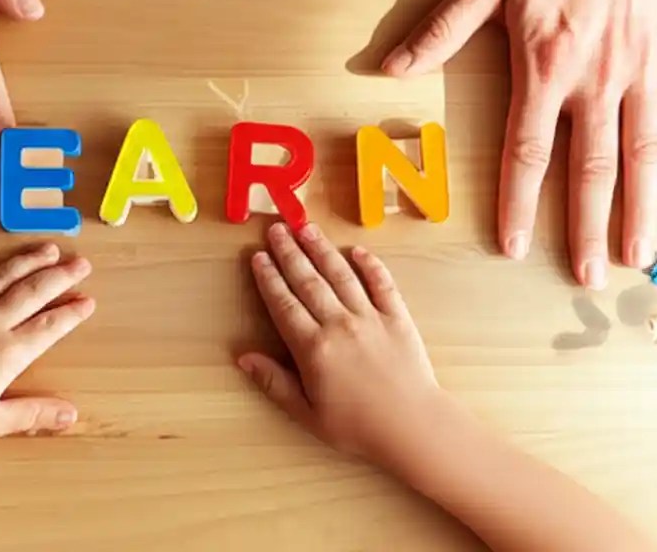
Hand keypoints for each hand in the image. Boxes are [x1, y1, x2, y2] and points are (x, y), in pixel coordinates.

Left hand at [0, 236, 93, 441]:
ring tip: (49, 248)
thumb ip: (33, 414)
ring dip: (28, 260)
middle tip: (81, 263)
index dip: (73, 313)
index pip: (50, 326)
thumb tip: (71, 415)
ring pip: (1, 275)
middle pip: (34, 292)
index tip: (89, 300)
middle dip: (61, 276)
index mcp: (8, 353)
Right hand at [237, 223, 443, 468]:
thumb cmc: (357, 427)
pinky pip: (382, 284)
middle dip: (289, 253)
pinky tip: (357, 251)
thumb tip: (244, 358)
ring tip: (306, 228)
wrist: (412, 426)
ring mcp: (370, 318)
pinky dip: (370, 266)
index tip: (258, 257)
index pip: (284, 304)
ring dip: (322, 250)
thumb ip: (274, 383)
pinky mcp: (398, 318)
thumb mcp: (307, 414)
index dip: (268, 279)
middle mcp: (339, 325)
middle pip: (308, 282)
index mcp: (313, 348)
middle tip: (276, 230)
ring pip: (341, 275)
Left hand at [382, 0, 656, 288]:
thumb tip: (391, 67)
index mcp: (544, 66)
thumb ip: (440, 30)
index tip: (515, 247)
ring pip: (643, 152)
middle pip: (591, 169)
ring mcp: (642, 67)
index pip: (527, 153)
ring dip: (641, 208)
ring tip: (638, 254)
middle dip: (588, 228)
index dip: (520, 205)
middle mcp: (597, 77)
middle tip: (589, 276)